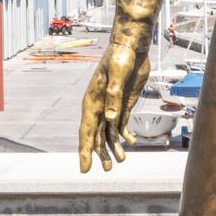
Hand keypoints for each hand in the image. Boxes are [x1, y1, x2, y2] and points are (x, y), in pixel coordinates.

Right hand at [79, 42, 149, 171]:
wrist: (130, 46)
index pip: (87, 132)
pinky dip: (124, 135)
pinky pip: (120, 124)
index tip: (85, 169)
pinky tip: (131, 143)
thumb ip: (114, 96)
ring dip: (113, 147)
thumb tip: (111, 120)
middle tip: (108, 169)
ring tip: (121, 162)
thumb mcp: (118, 75)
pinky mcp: (122, 103)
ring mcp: (110, 105)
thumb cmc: (121, 58)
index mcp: (92, 102)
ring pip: (108, 132)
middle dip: (100, 154)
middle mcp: (98, 106)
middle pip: (96, 136)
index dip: (85, 151)